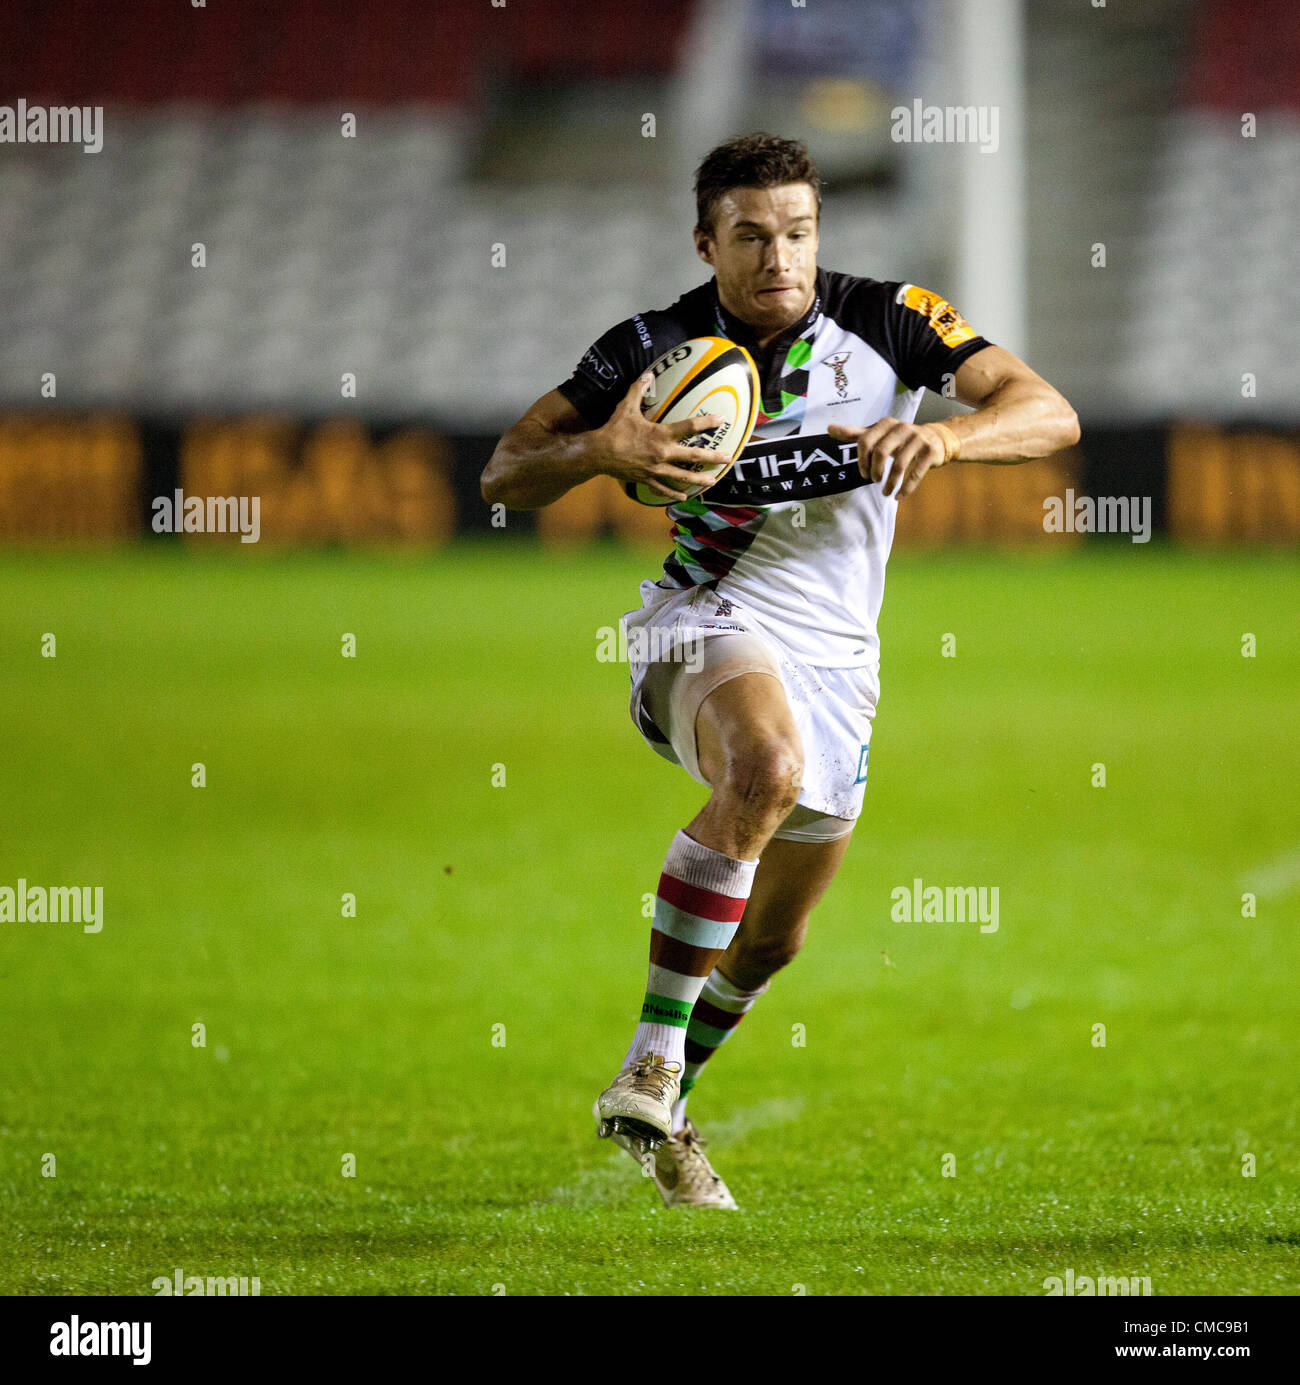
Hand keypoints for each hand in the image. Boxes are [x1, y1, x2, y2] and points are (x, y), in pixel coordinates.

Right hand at [591, 374, 725, 501]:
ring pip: (683, 476)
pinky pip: (664, 489)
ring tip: (714, 480)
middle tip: (727, 457)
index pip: (689, 427)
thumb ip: (638, 390)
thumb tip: (648, 374)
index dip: (706, 422)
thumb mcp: (626, 407)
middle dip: (712, 457)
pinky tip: (685, 496)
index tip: (721, 420)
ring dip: (700, 479)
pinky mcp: (647, 479)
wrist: (598, 454)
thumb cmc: (614, 429)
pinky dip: (675, 493)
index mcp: (660, 434)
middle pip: (693, 456)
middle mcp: (662, 453)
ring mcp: (656, 469)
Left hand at [828, 417, 950, 498]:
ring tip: (885, 493)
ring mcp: (918, 439)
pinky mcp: (930, 451)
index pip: (865, 440)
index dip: (861, 460)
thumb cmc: (899, 440)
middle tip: (874, 481)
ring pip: (899, 464)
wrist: (935, 439)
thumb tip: (829, 428)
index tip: (864, 473)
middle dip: (875, 471)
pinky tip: (898, 496)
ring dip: (890, 483)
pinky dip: (906, 488)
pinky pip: (916, 472)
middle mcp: (902, 428)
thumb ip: (855, 433)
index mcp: (886, 424)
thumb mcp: (878, 435)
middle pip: (881, 451)